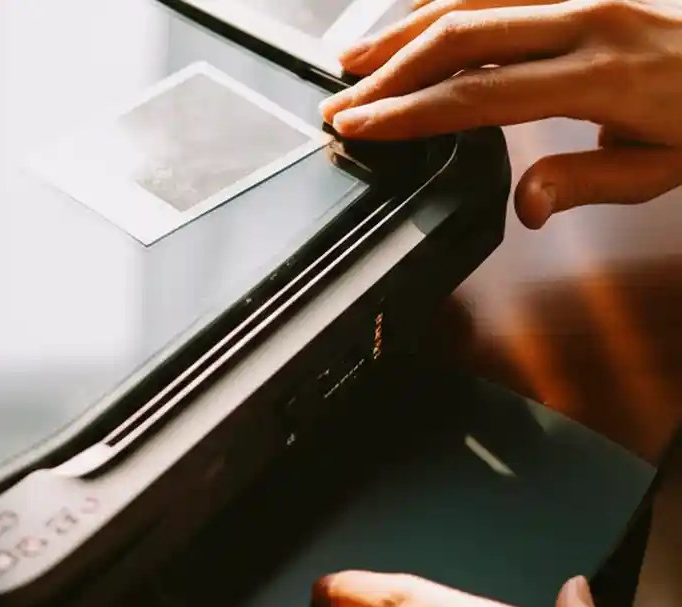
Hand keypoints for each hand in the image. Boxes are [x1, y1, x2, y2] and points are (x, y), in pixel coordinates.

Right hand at [320, 0, 681, 228]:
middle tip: (341, 102)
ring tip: (354, 57)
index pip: (478, 94)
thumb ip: (590, 182)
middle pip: (460, 37)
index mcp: (603, 76)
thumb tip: (527, 204)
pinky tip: (414, 18)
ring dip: (403, 27)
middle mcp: (588, 19)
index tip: (360, 127)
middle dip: (388, 72)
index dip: (408, 112)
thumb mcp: (668, 166)